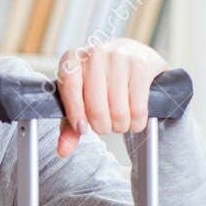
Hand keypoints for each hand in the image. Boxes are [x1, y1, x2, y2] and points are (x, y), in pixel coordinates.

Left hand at [51, 39, 167, 158]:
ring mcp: (120, 57)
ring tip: (120, 122)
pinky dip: (136, 122)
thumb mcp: (81, 98)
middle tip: (106, 127)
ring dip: (120, 126)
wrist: (134, 56)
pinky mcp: (142, 66)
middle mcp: (95, 54)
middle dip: (102, 126)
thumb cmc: (101, 81)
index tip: (82, 130)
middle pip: (95, 106)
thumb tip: (63, 151)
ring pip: (118, 110)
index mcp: (72, 59)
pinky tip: (135, 121)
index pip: (70, 88)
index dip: (75, 113)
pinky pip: (138, 107)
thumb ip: (69, 125)